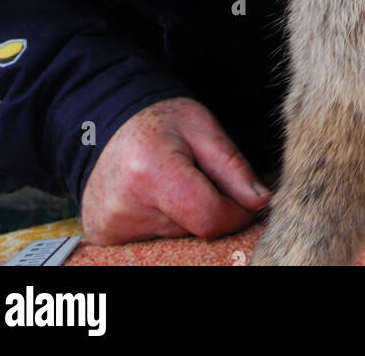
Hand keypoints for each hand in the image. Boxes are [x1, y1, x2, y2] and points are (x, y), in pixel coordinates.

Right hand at [80, 96, 272, 244]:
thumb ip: (233, 166)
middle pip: (194, 231)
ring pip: (177, 239)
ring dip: (187, 219)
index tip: (248, 200)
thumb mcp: (203, 128)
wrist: (106, 121)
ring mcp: (111, 227)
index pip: (209, 217)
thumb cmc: (159, 122)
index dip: (238, 213)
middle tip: (203, 181)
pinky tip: (159, 200)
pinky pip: (153, 243)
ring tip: (176, 186)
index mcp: (152, 172)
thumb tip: (260, 201)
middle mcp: (125, 206)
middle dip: (211, 211)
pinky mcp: (104, 237)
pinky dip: (166, 225)